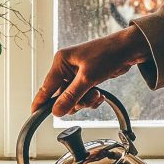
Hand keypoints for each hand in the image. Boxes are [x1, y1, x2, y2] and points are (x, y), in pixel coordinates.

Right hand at [32, 27, 148, 117]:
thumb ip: (71, 96)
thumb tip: (57, 111)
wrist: (129, 49)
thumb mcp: (88, 78)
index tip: (34, 114)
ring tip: (96, 94)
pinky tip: (99, 94)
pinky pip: (83, 96)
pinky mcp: (87, 78)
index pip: (46, 87)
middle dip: (75, 101)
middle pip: (61, 96)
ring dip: (85, 101)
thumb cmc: (107, 54)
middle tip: (86, 99)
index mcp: (61, 62)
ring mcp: (77, 74)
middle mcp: (66, 67)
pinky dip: (91, 99)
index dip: (40, 102)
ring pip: (73, 98)